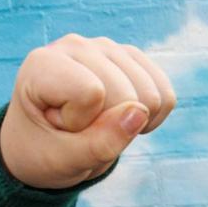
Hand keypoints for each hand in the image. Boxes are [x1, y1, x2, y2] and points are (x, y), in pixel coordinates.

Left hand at [0, 33, 174, 188]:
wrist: (41, 144)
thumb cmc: (42, 152)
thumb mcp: (63, 161)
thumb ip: (99, 144)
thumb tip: (140, 112)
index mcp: (43, 63)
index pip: (90, 92)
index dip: (80, 123)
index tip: (55, 125)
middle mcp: (75, 45)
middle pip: (126, 95)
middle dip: (105, 126)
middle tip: (74, 128)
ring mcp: (106, 47)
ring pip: (150, 95)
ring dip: (127, 124)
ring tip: (92, 122)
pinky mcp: (131, 58)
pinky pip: (165, 95)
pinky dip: (148, 119)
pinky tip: (118, 119)